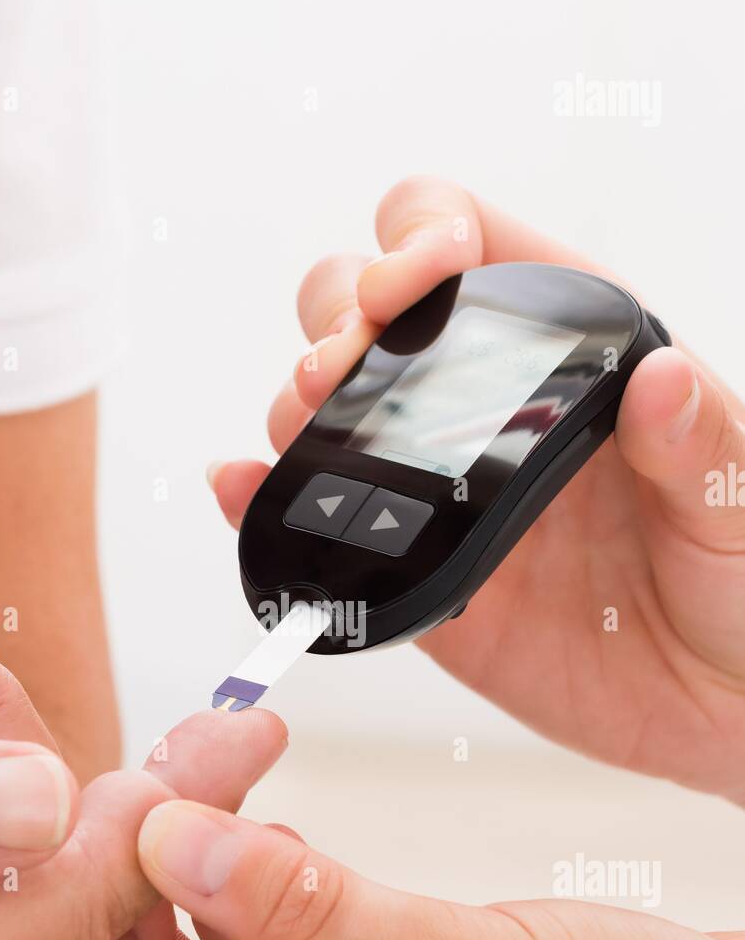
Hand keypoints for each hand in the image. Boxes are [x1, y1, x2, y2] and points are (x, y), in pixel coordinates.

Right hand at [208, 177, 744, 804]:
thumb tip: (661, 378)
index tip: (410, 278)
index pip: (471, 247)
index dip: (419, 234)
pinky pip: (325, 526)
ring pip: (329, 407)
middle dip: (336, 317)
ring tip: (306, 420)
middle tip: (344, 367)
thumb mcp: (740, 499)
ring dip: (296, 399)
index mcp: (569, 356)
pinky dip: (265, 501)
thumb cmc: (742, 582)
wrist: (716, 705)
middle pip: (368, 313)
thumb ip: (702, 442)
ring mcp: (440, 489)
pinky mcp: (416, 572)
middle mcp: (488, 410)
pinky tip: (244, 489)